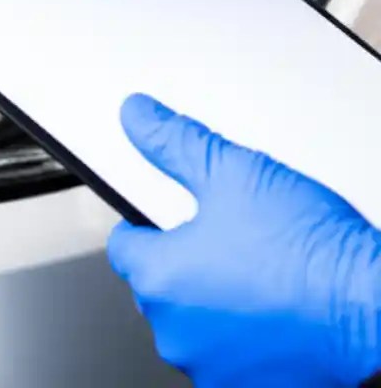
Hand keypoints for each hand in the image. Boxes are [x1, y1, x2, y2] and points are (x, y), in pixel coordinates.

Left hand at [107, 94, 380, 386]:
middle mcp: (173, 329)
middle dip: (186, 262)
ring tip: (261, 275)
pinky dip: (243, 335)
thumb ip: (176, 143)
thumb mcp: (236, 173)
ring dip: (214, 301)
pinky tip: (275, 310)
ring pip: (193, 321)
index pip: (124, 243)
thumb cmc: (313, 254)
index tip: (173, 218)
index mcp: (157, 277)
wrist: (377, 313)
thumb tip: (138, 118)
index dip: (149, 223)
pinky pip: (227, 353)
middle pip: (158, 284)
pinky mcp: (242, 386)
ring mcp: (206, 365)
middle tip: (233, 242)